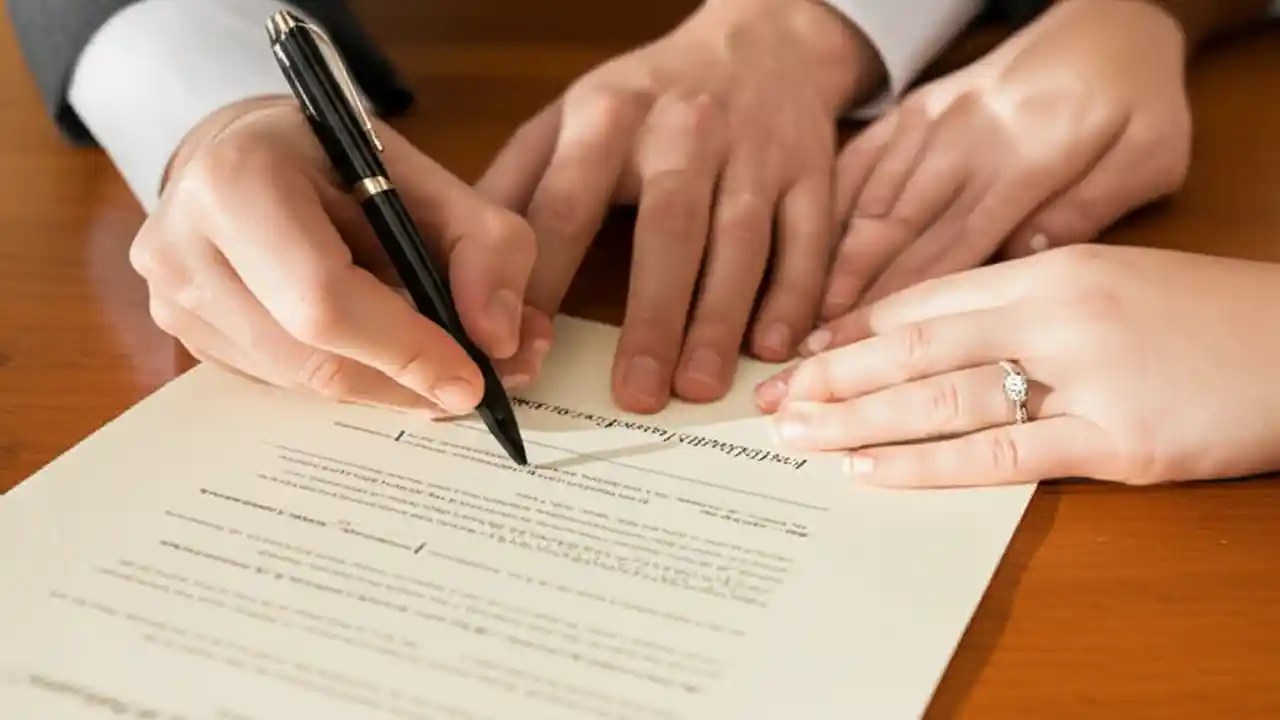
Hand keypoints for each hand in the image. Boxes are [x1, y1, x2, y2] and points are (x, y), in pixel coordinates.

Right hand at [131, 97, 552, 415]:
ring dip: (382, 387)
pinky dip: (346, 381)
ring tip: (442, 365)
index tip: (474, 380)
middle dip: (405, 380)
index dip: (405, 350)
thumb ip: (485, 245)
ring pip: (300, 383)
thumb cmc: (335, 159)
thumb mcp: (423, 174)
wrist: (244, 152)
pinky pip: (281, 386)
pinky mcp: (180, 339)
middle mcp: (182, 247)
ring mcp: (169, 300)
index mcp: (237, 183)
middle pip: (313, 357)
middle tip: (476, 385)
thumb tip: (499, 340)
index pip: (324, 299)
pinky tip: (386, 358)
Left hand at [477, 0, 885, 412]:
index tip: (524, 345)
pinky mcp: (811, 170)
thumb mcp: (571, 114)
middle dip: (652, 316)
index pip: (567, 205)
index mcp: (608, 116)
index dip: (544, 279)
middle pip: (668, 228)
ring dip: (720, 320)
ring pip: (741, 240)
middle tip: (636, 394)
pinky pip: (808, 239)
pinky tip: (771, 347)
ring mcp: (756, 150)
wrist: (761, 39)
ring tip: (699, 386)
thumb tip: (457, 264)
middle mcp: (685, 129)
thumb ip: (517, 185)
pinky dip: (794, 296)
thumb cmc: (652, 93)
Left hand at [755, 245, 1279, 487]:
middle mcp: (1055, 312)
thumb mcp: (1103, 283)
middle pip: (913, 345)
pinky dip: (926, 465)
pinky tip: (871, 472)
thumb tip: (932, 332)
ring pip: (941, 397)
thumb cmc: (1198, 317)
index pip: (922, 298)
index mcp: (1047, 270)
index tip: (796, 354)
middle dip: (830, 375)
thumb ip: (1018, 303)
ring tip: (797, 435)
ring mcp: (1085, 375)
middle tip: (767, 401)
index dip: (849, 329)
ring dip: (858, 419)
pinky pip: (1000, 454)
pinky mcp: (1116, 440)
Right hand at [822, 0, 1191, 316]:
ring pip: (871, 194)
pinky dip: (831, 199)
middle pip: (897, 226)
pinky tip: (804, 235)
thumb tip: (1023, 254)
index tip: (868, 341)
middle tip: (814, 337)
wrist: (1109, 17)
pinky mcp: (918, 106)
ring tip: (802, 303)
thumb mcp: (1153, 153)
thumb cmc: (1138, 96)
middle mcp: (968, 136)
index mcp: (1028, 155)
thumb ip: (1092, 206)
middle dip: (852, 287)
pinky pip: (863, 155)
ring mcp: (935, 117)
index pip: (955, 244)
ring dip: (833, 253)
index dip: (907, 298)